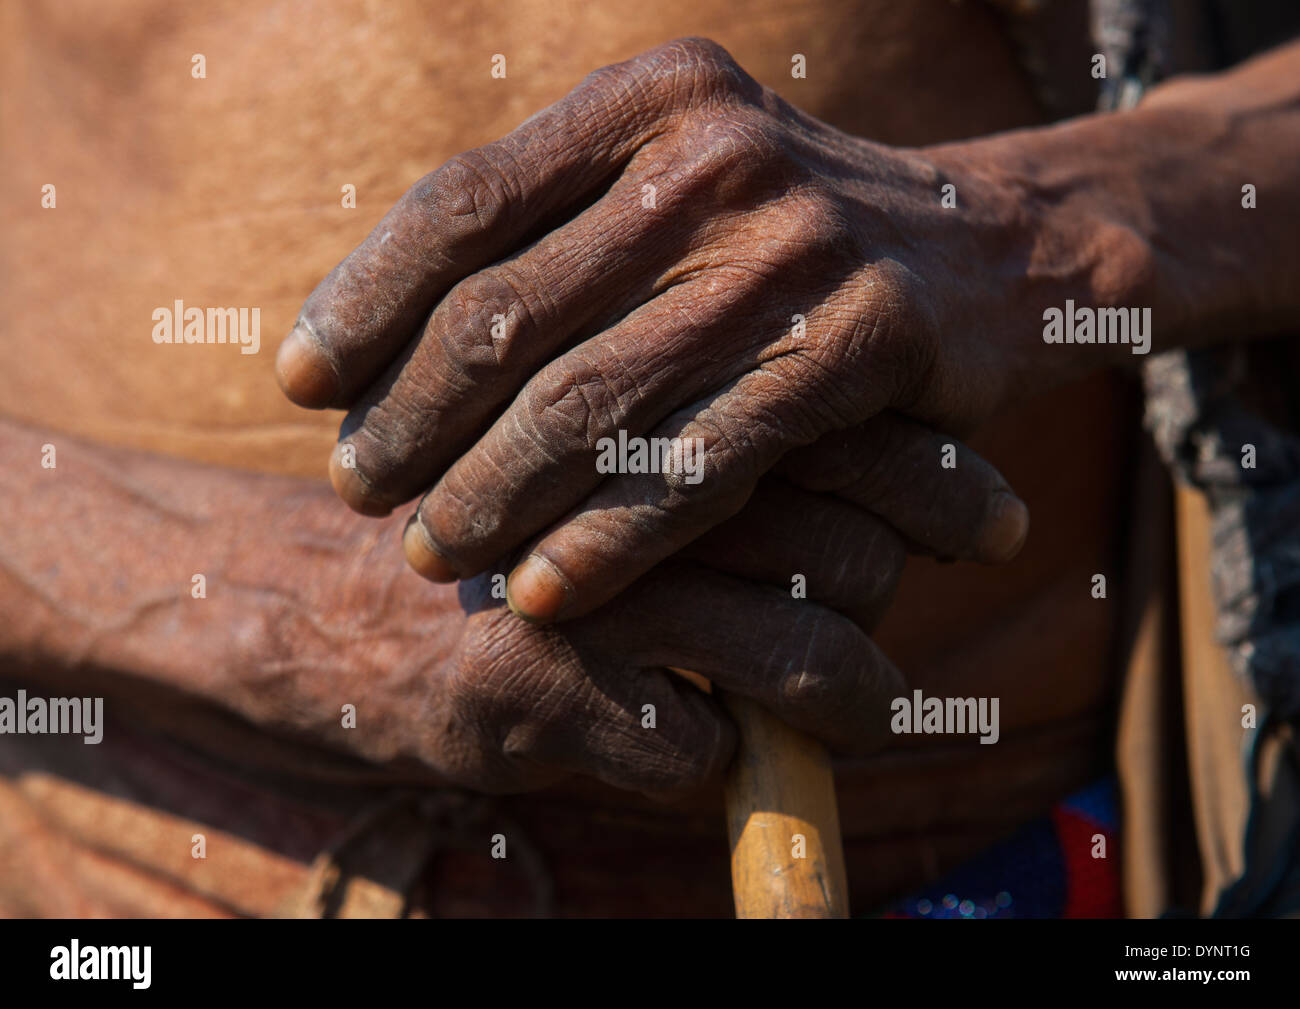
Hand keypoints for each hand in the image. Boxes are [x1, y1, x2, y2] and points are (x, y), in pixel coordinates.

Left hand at [277, 37, 1038, 621]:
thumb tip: (403, 334)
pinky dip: (611, 539)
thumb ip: (563, 233)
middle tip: (356, 489)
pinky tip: (546, 594)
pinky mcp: (865, 340)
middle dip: (413, 416)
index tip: (300, 383)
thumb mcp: (681, 191)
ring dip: (492, 492)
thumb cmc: (800, 237)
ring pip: (594, 397)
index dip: (364, 299)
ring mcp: (795, 243)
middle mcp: (714, 154)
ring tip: (428, 554)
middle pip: (511, 308)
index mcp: (647, 104)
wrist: (997, 248)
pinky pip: (702, 462)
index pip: (463, 200)